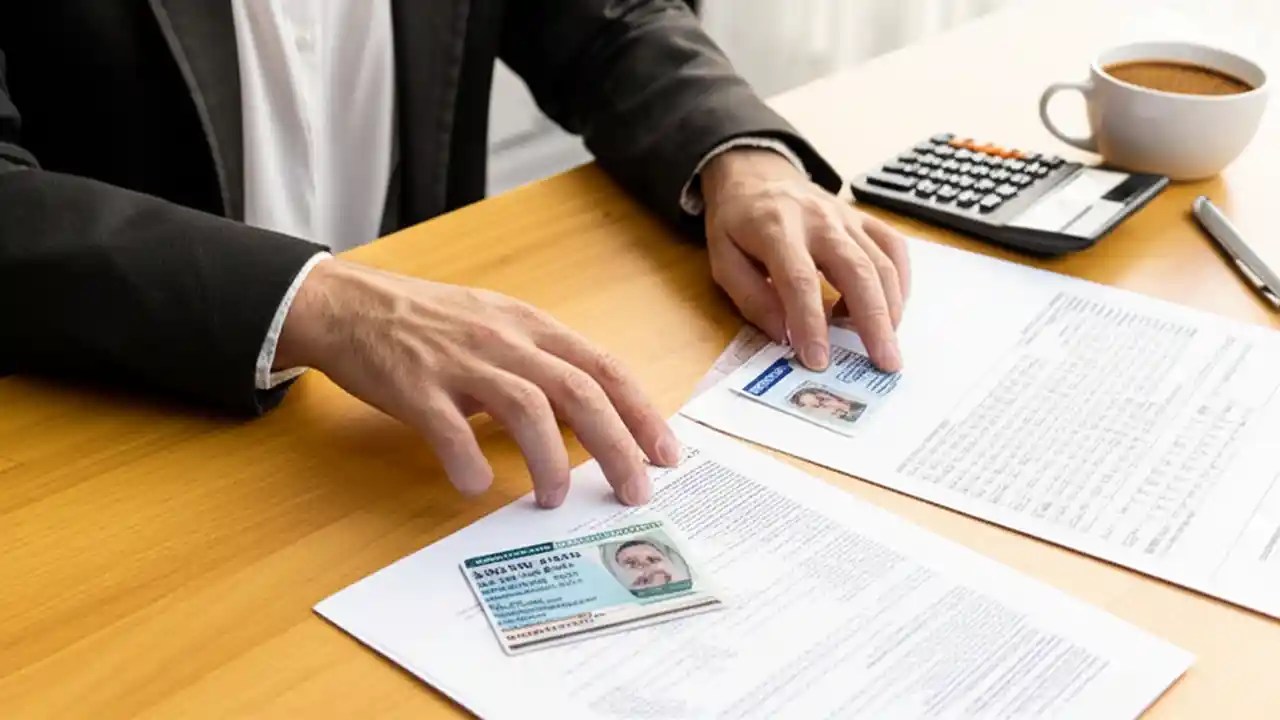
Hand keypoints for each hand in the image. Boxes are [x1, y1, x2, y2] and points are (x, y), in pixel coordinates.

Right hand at [274, 259, 679, 507]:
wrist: (348, 304)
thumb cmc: (427, 322)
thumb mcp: (497, 326)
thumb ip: (541, 363)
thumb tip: (590, 416)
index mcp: (530, 326)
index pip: (603, 368)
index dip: (641, 412)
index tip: (666, 453)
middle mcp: (504, 339)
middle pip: (579, 390)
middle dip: (616, 445)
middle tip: (635, 492)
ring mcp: (460, 361)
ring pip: (527, 407)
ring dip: (551, 459)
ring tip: (554, 497)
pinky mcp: (415, 385)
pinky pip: (449, 428)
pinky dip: (469, 462)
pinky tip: (475, 486)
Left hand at [701, 149, 909, 371]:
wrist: (757, 176)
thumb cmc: (738, 224)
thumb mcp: (723, 260)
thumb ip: (751, 298)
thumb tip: (784, 335)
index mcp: (776, 229)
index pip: (800, 280)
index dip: (811, 322)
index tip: (819, 360)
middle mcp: (819, 220)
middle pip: (857, 270)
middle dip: (874, 321)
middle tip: (885, 363)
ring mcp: (847, 217)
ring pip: (882, 262)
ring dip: (890, 309)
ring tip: (885, 347)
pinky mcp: (864, 219)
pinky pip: (894, 247)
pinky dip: (900, 282)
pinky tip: (891, 310)